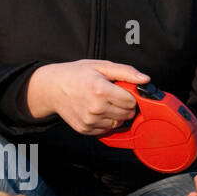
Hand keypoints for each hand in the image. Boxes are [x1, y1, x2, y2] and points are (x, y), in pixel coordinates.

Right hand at [24, 60, 148, 133]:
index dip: (131, 95)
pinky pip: (106, 130)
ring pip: (118, 123)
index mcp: (101, 90)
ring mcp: (90, 121)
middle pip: (127, 114)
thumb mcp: (100, 66)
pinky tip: (97, 111)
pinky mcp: (85, 129)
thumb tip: (145, 79)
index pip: (132, 101)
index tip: (123, 90)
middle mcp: (96, 108)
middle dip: (125, 105)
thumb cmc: (76, 74)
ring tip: (104, 103)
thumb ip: (125, 72)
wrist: (51, 88)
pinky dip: (106, 122)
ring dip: (116, 114)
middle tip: (114, 96)